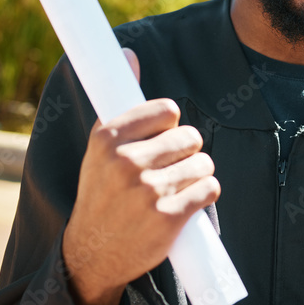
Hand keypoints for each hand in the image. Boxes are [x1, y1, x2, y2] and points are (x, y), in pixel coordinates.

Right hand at [62, 48, 220, 304]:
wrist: (93, 252)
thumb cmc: (101, 191)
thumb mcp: (100, 145)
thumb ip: (120, 100)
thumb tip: (130, 51)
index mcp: (107, 138)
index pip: (167, 109)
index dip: (169, 125)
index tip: (159, 140)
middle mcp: (125, 162)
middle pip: (191, 136)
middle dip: (186, 151)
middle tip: (168, 168)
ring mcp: (147, 191)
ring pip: (203, 162)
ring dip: (196, 174)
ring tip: (175, 187)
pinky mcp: (167, 218)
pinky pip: (210, 188)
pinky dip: (205, 194)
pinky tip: (188, 202)